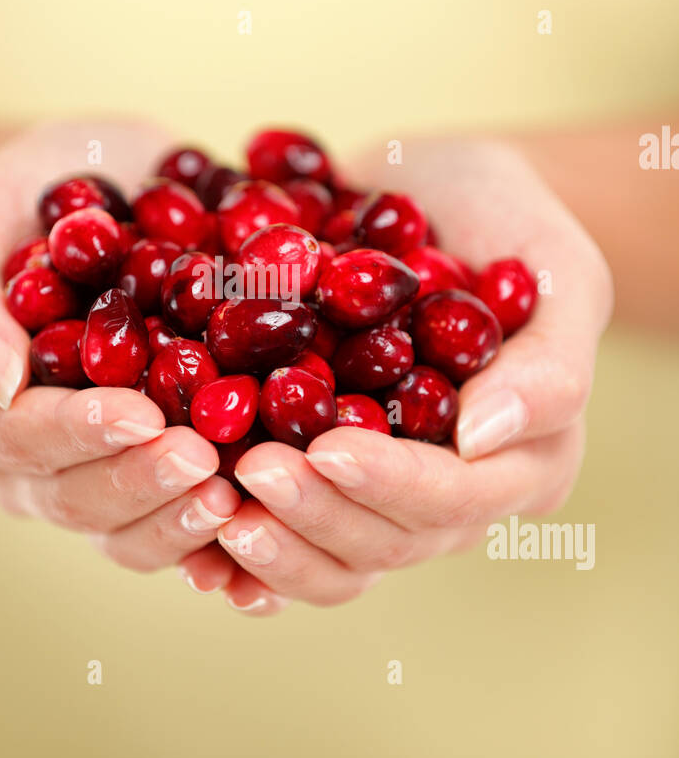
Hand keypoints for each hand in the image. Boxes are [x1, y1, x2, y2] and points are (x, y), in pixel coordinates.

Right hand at [0, 121, 242, 585]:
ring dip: (181, 518)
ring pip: (127, 532)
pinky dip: (219, 535)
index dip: (77, 432)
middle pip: (74, 498)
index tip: (139, 414)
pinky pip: (178, 529)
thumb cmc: (29, 196)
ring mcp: (89, 481)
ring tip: (235, 492)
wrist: (108, 191)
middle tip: (203, 458)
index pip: (15, 437)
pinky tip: (260, 516)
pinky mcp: (151, 482)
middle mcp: (20, 465)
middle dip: (140, 481)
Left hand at [193, 139, 612, 612]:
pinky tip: (198, 544)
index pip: (454, 498)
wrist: (437, 195)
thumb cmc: (511, 221)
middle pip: (385, 543)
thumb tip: (480, 439)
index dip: (390, 483)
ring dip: (274, 543)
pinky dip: (242, 551)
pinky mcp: (329, 478)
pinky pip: (288, 538)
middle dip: (316, 513)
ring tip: (215, 509)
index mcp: (525, 461)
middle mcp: (454, 496)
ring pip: (333, 562)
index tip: (326, 448)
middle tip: (248, 470)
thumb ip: (547, 360)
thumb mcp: (559, 267)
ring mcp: (386, 495)